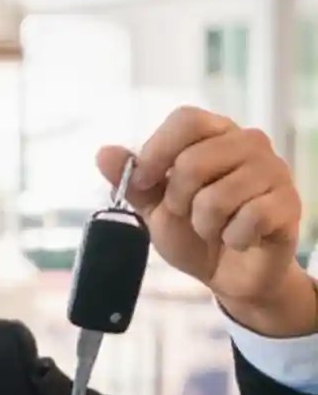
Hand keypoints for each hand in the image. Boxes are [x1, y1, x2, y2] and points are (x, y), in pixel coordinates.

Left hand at [97, 106, 316, 336]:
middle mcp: (249, 144)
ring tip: (215, 228)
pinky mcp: (289, 203)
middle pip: (194, 160)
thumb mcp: (153, 208)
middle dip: (178, 199)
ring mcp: (274, 171)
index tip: (143, 183)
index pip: (185, 119)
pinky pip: (249, 219)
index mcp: (215, 134)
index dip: (157, 151)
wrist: (229, 275)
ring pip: (218, 196)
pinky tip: (240, 239)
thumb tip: (104, 152)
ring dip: (205, 224)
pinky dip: (233, 238)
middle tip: (188, 214)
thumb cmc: (193, 233)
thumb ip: (131, 180)